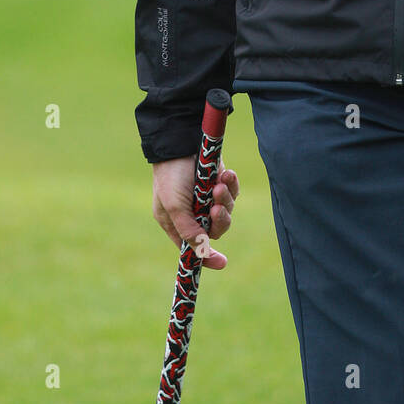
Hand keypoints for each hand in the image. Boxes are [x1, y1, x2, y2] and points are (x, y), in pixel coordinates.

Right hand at [152, 154, 239, 268]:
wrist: (181, 141)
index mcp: (176, 222)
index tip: (222, 263)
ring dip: (225, 198)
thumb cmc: (172, 175)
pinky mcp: (218, 182)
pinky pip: (232, 192)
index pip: (193, 247)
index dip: (207, 257)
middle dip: (219, 220)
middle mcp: (192, 213)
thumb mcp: (174, 206)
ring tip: (218, 183)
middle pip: (215, 230)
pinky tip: (225, 174)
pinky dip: (231, 185)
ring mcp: (206, 198)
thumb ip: (188, 230)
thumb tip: (202, 251)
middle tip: (216, 208)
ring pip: (226, 210)